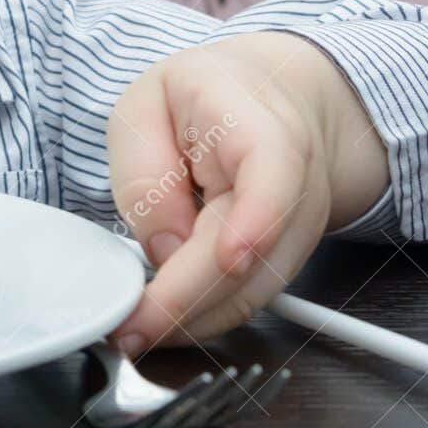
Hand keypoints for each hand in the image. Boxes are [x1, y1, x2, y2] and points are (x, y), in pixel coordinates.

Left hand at [105, 30, 387, 351]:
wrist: (270, 100)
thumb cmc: (203, 97)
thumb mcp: (146, 105)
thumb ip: (145, 171)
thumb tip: (163, 248)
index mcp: (258, 123)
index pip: (274, 171)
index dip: (257, 219)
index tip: (229, 258)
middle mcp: (293, 184)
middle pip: (253, 255)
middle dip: (188, 300)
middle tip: (131, 327)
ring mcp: (296, 229)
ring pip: (252, 293)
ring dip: (192, 321)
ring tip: (135, 330)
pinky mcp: (285, 259)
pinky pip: (246, 299)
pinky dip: (203, 317)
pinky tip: (163, 322)